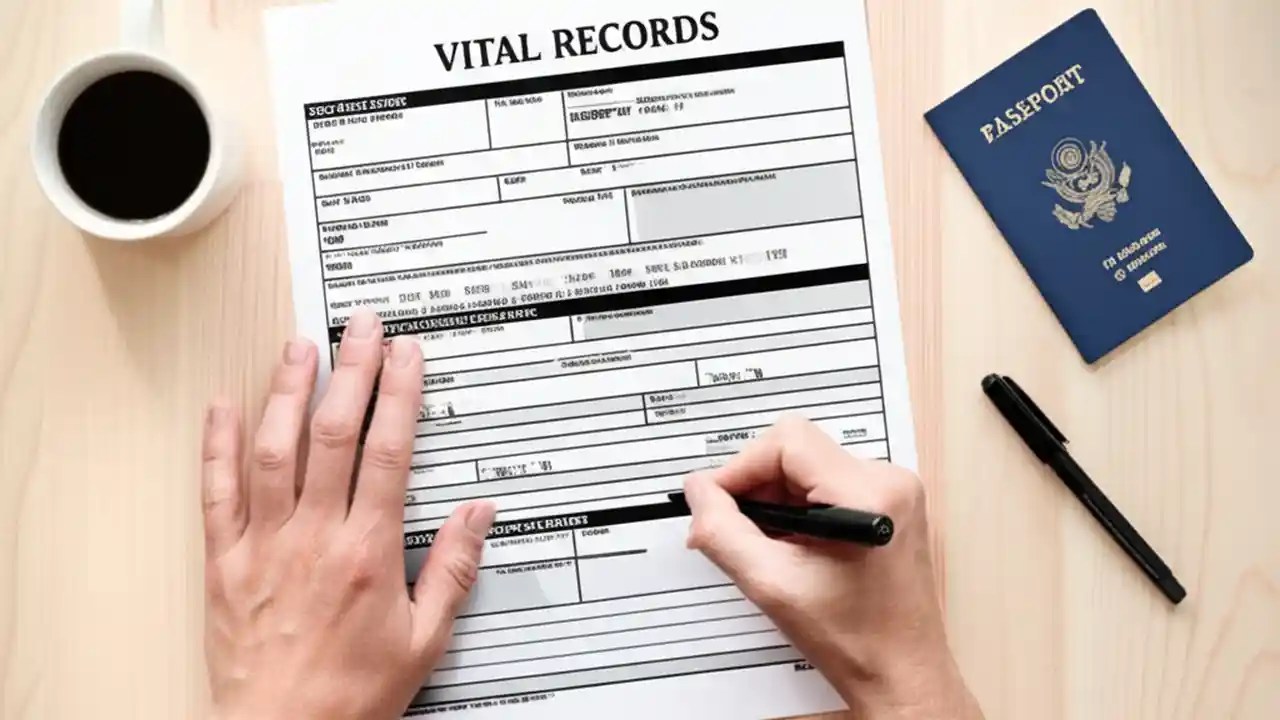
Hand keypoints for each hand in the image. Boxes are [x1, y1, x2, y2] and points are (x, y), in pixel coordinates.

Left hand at [200, 309, 494, 719]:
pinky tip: (225, 407)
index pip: (387, 453)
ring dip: (288, 392)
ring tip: (300, 347)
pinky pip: (218, 491)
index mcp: (367, 552)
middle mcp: (314, 537)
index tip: (405, 357)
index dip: (398, 396)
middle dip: (351, 372)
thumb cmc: (351, 693)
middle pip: (334, 435)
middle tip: (360, 327)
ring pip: (275, 450)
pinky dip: (219, 445)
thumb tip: (477, 514)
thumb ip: (453, 570)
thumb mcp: (425, 639)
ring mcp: (265, 544)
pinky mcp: (225, 560)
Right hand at [682, 417, 980, 719]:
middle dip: (757, 487)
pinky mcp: (890, 505)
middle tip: (736, 531)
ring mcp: (894, 492)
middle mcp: (889, 481)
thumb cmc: (853, 640)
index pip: (787, 442)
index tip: (715, 501)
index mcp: (867, 495)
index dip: (741, 467)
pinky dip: (799, 508)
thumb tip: (698, 490)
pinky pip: (828, 484)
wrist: (901, 673)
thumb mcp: (771, 584)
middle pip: (797, 451)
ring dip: (777, 500)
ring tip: (769, 547)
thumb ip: (723, 531)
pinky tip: (794, 547)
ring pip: (809, 467)